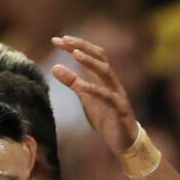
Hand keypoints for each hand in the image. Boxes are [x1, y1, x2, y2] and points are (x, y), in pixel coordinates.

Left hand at [51, 34, 139, 154]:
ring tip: (76, 54)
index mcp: (102, 78)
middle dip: (83, 47)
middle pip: (100, 57)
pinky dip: (95, 90)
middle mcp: (111, 82)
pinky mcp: (119, 109)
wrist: (124, 140)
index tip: (56, 40)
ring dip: (91, 62)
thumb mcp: (85, 99)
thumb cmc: (106, 117)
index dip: (75, 46)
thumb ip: (72, 82)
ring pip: (106, 72)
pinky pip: (108, 97)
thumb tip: (54, 67)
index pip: (90, 55)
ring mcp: (116, 94)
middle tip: (66, 40)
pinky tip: (82, 86)